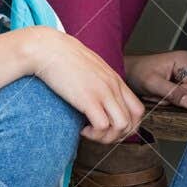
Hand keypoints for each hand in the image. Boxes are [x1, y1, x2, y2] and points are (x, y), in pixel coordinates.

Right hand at [23, 28, 145, 142]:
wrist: (49, 49)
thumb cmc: (64, 59)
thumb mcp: (91, 68)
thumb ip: (100, 82)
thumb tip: (97, 99)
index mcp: (115, 80)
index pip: (138, 111)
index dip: (127, 126)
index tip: (109, 128)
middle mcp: (113, 87)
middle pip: (133, 122)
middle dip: (117, 136)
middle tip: (99, 134)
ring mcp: (103, 92)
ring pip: (121, 127)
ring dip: (106, 137)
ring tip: (89, 131)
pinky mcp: (88, 99)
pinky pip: (103, 126)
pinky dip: (93, 133)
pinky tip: (81, 128)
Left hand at [124, 49, 186, 110]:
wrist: (129, 71)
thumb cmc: (137, 72)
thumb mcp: (153, 84)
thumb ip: (173, 93)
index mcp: (185, 59)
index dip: (179, 95)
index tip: (162, 94)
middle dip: (173, 97)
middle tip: (157, 93)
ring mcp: (186, 70)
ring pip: (186, 95)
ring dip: (170, 98)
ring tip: (156, 92)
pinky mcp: (181, 77)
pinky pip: (181, 94)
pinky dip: (169, 97)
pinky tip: (160, 92)